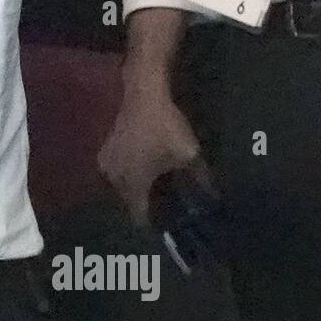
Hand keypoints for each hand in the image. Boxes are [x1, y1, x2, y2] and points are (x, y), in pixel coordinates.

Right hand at [98, 74, 210, 227]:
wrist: (143, 95)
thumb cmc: (164, 128)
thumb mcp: (189, 155)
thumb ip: (200, 179)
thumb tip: (214, 197)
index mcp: (134, 185)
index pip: (139, 216)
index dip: (153, 223)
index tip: (165, 225)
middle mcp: (115, 178)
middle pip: (129, 201)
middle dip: (145, 203)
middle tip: (165, 203)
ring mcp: (107, 163)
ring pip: (122, 185)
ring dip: (136, 187)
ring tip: (156, 184)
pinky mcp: (106, 149)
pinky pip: (118, 170)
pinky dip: (130, 172)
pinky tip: (144, 164)